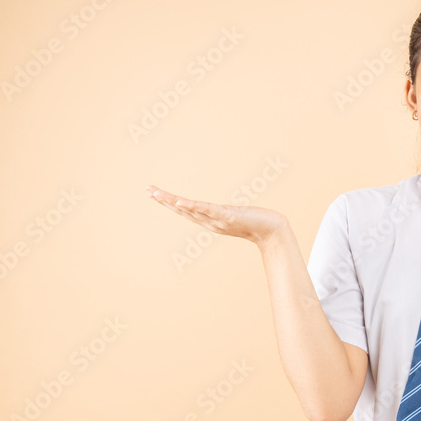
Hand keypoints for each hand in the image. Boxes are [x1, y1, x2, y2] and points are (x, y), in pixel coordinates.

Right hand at [145, 184, 286, 248]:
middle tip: (147, 190)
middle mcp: (211, 222)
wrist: (273, 230)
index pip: (186, 211)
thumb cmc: (258, 223)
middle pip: (183, 210)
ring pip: (191, 210)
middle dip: (164, 200)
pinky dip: (193, 207)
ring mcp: (218, 220)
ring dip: (172, 202)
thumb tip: (222, 210)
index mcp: (211, 221)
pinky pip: (208, 210)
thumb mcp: (237, 217)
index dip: (169, 203)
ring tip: (156, 194)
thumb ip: (227, 215)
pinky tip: (180, 202)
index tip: (154, 193)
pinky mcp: (228, 216)